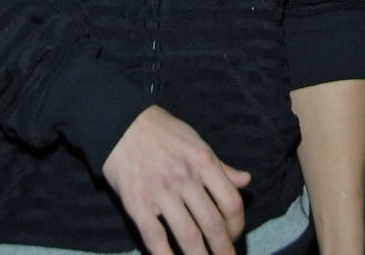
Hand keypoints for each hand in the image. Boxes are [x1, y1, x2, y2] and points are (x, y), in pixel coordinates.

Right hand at [102, 105, 249, 254]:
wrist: (119, 122)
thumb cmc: (160, 130)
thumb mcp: (194, 140)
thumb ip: (220, 165)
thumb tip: (245, 181)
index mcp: (202, 160)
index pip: (231, 202)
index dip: (237, 225)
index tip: (233, 235)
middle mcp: (185, 178)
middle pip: (213, 225)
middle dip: (224, 250)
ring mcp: (161, 192)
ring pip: (189, 237)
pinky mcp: (137, 204)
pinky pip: (156, 239)